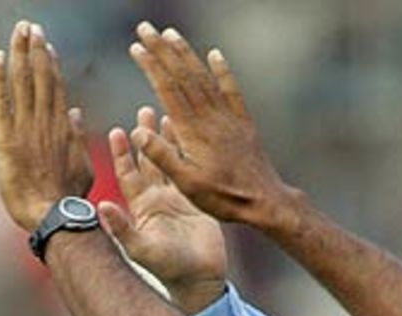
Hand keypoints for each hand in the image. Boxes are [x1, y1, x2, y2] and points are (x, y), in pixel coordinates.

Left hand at [0, 20, 92, 231]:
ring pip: (22, 82)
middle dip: (36, 50)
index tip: (47, 45)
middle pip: (40, 77)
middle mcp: (45, 122)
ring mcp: (26, 128)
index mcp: (63, 128)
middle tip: (31, 27)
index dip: (51, 64)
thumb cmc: (68, 198)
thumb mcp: (82, 167)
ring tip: (19, 31)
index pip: (56, 88)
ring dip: (20, 54)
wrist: (53, 215)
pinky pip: (0, 101)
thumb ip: (78, 138)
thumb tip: (77, 112)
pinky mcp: (6, 138)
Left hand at [99, 107, 226, 313]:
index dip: (121, 153)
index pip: (127, 173)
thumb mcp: (141, 249)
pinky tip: (191, 135)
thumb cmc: (168, 269)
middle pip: (148, 160)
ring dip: (167, 140)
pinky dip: (189, 153)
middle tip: (143, 110)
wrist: (199, 280)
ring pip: (170, 162)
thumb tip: (101, 207)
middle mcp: (157, 198)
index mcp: (141, 207)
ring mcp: (178, 198)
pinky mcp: (198, 200)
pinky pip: (192, 170)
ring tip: (166, 114)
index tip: (117, 132)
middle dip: (145, 136)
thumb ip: (122, 228)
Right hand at [127, 22, 297, 230]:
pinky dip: (222, 71)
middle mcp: (210, 118)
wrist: (265, 202)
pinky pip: (232, 91)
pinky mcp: (243, 124)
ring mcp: (228, 118)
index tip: (136, 47)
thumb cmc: (224, 198)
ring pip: (204, 78)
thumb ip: (163, 157)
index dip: (151, 66)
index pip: (168, 90)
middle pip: (183, 76)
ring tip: (171, 35)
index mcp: (193, 132)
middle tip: (145, 28)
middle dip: (163, 50)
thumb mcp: (187, 185)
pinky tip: (215, 54)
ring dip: (186, 54)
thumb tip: (138, 132)